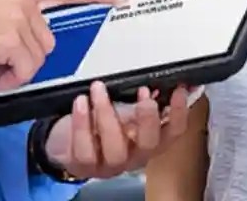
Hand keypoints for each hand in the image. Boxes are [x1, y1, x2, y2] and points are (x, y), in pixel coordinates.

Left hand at [44, 81, 191, 179]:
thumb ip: (143, 98)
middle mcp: (133, 156)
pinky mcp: (84, 167)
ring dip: (107, 114)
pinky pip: (85, 150)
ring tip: (98, 88)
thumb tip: (166, 79)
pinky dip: (82, 123)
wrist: (66, 142)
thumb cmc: (99, 124)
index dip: (179, 113)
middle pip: (149, 144)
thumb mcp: (124, 109)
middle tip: (143, 92)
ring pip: (115, 148)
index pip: (174, 132)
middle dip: (148, 118)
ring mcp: (109, 165)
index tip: (177, 90)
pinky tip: (81, 102)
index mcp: (149, 141)